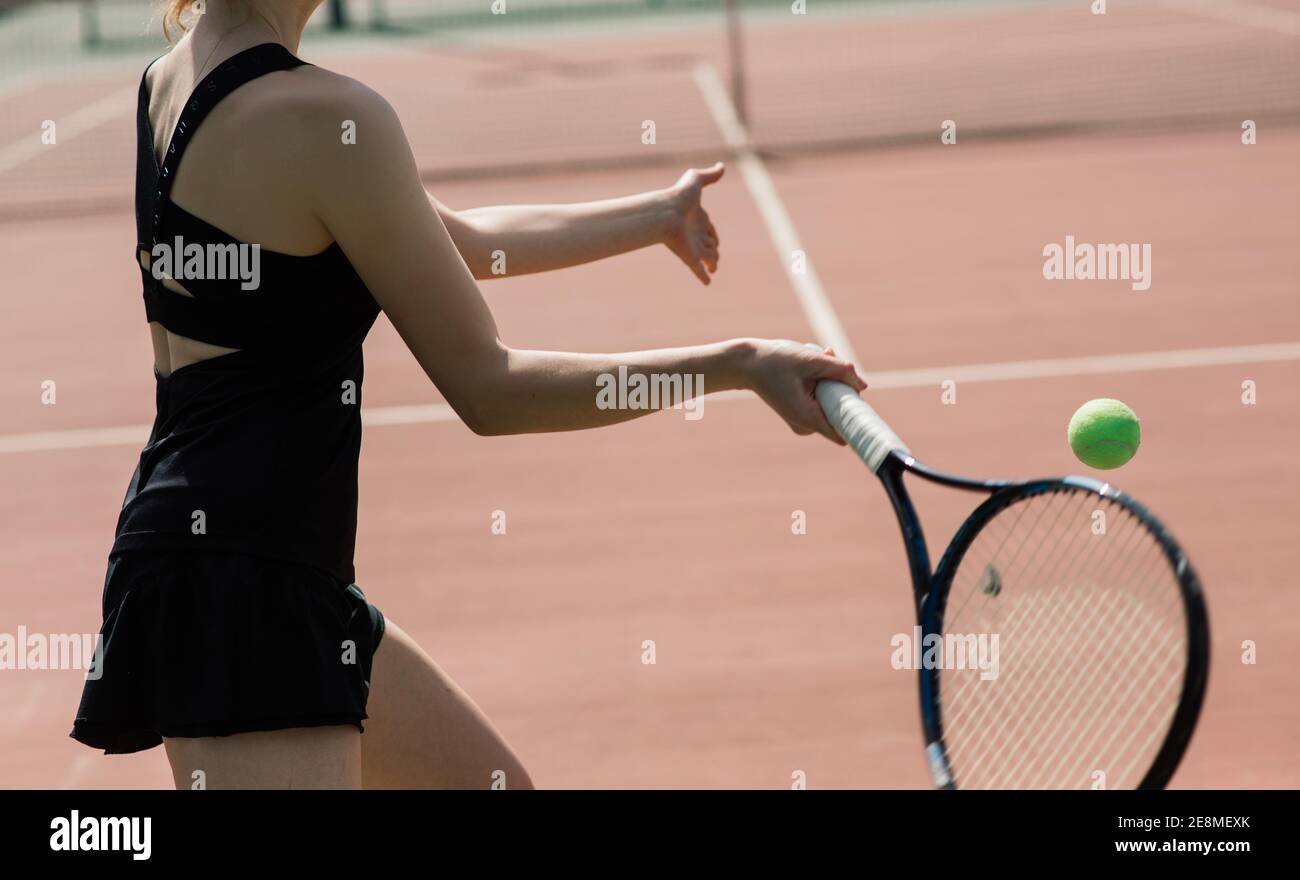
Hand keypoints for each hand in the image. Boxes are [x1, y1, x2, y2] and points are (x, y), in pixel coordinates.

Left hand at [663, 163, 724, 284]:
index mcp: (698, 218)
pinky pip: (698, 269)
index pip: (709, 227)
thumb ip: (709, 175)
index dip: (712, 231)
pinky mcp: (691, 257)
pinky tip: (707, 283)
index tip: (714, 236)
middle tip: (715, 255)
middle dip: (714, 248)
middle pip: (710, 243)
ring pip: (709, 256)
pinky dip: (703, 276)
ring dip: (712, 262)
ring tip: (713, 268)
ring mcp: (694, 246)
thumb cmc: (679, 196)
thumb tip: (722, 166)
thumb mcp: (696, 180)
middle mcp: (696, 233)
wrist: (666, 213)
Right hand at [742, 339, 867, 444]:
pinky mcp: (801, 413)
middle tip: (829, 356)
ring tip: (817, 356)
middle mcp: (806, 425)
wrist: (747, 364)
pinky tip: (810, 365)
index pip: (844, 433)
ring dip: (831, 379)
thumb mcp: (812, 360)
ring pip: (833, 402)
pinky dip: (822, 382)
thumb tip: (863, 386)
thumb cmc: (776, 361)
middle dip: (842, 385)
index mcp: (808, 418)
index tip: (866, 405)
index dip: (858, 421)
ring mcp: (803, 421)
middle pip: (841, 411)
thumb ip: (840, 371)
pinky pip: (823, 400)